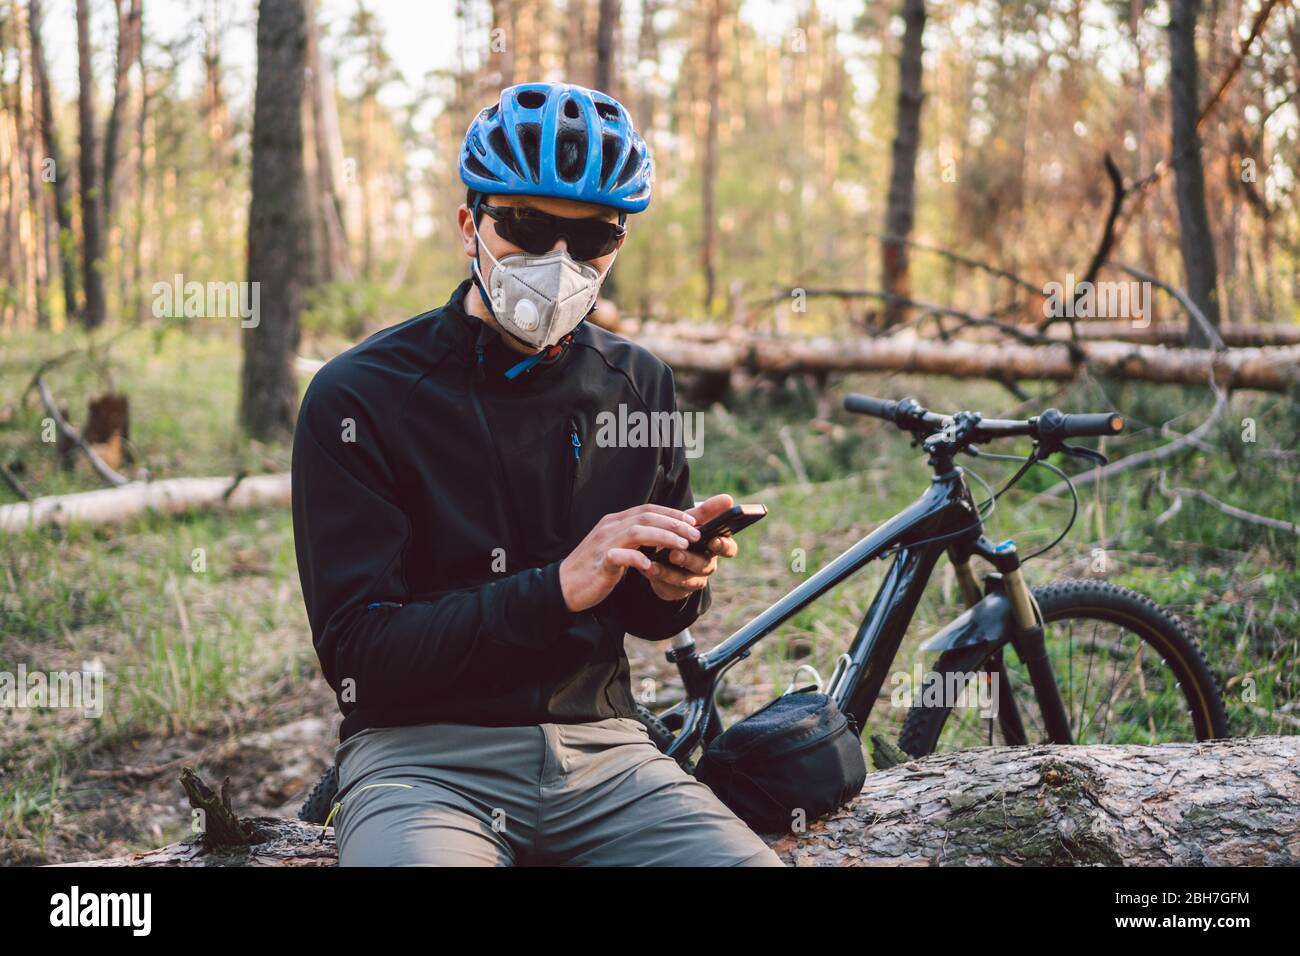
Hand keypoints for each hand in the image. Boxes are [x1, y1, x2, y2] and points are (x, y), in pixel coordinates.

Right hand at [559, 504, 700, 611]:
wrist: (563, 585)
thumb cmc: (594, 568)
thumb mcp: (616, 547)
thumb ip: (634, 539)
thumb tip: (661, 536)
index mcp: (614, 522)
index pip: (647, 509)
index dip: (671, 513)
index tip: (692, 520)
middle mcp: (609, 528)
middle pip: (646, 517)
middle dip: (674, 523)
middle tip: (696, 533)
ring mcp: (604, 544)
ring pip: (638, 531)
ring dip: (664, 536)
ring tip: (684, 545)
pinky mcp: (600, 563)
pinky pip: (622, 556)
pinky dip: (638, 559)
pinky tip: (652, 566)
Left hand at [640, 494, 737, 601]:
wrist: (664, 556)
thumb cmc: (683, 535)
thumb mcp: (693, 521)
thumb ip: (708, 511)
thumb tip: (728, 498)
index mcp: (715, 547)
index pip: (728, 548)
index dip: (723, 546)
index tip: (714, 540)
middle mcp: (707, 565)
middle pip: (705, 565)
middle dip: (690, 559)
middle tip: (675, 553)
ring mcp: (693, 580)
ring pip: (687, 579)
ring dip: (671, 572)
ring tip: (655, 563)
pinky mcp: (678, 590)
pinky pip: (670, 587)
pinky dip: (659, 576)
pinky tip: (648, 568)